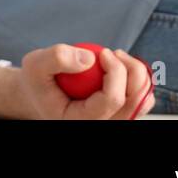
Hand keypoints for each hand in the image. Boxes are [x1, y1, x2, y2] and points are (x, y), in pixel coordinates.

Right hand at [16, 44, 155, 118]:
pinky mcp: (120, 113)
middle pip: (134, 101)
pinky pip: (142, 98)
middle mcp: (100, 125)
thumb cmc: (38, 81)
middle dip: (132, 71)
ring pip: (142, 100)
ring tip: (118, 58)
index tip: (103, 53)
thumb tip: (89, 58)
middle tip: (114, 53)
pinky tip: (121, 66)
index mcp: (80, 120)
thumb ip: (57, 57)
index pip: (111, 100)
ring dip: (137, 74)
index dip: (115, 72)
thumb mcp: (35, 64)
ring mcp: (112, 121)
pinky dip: (137, 79)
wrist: (40, 92)